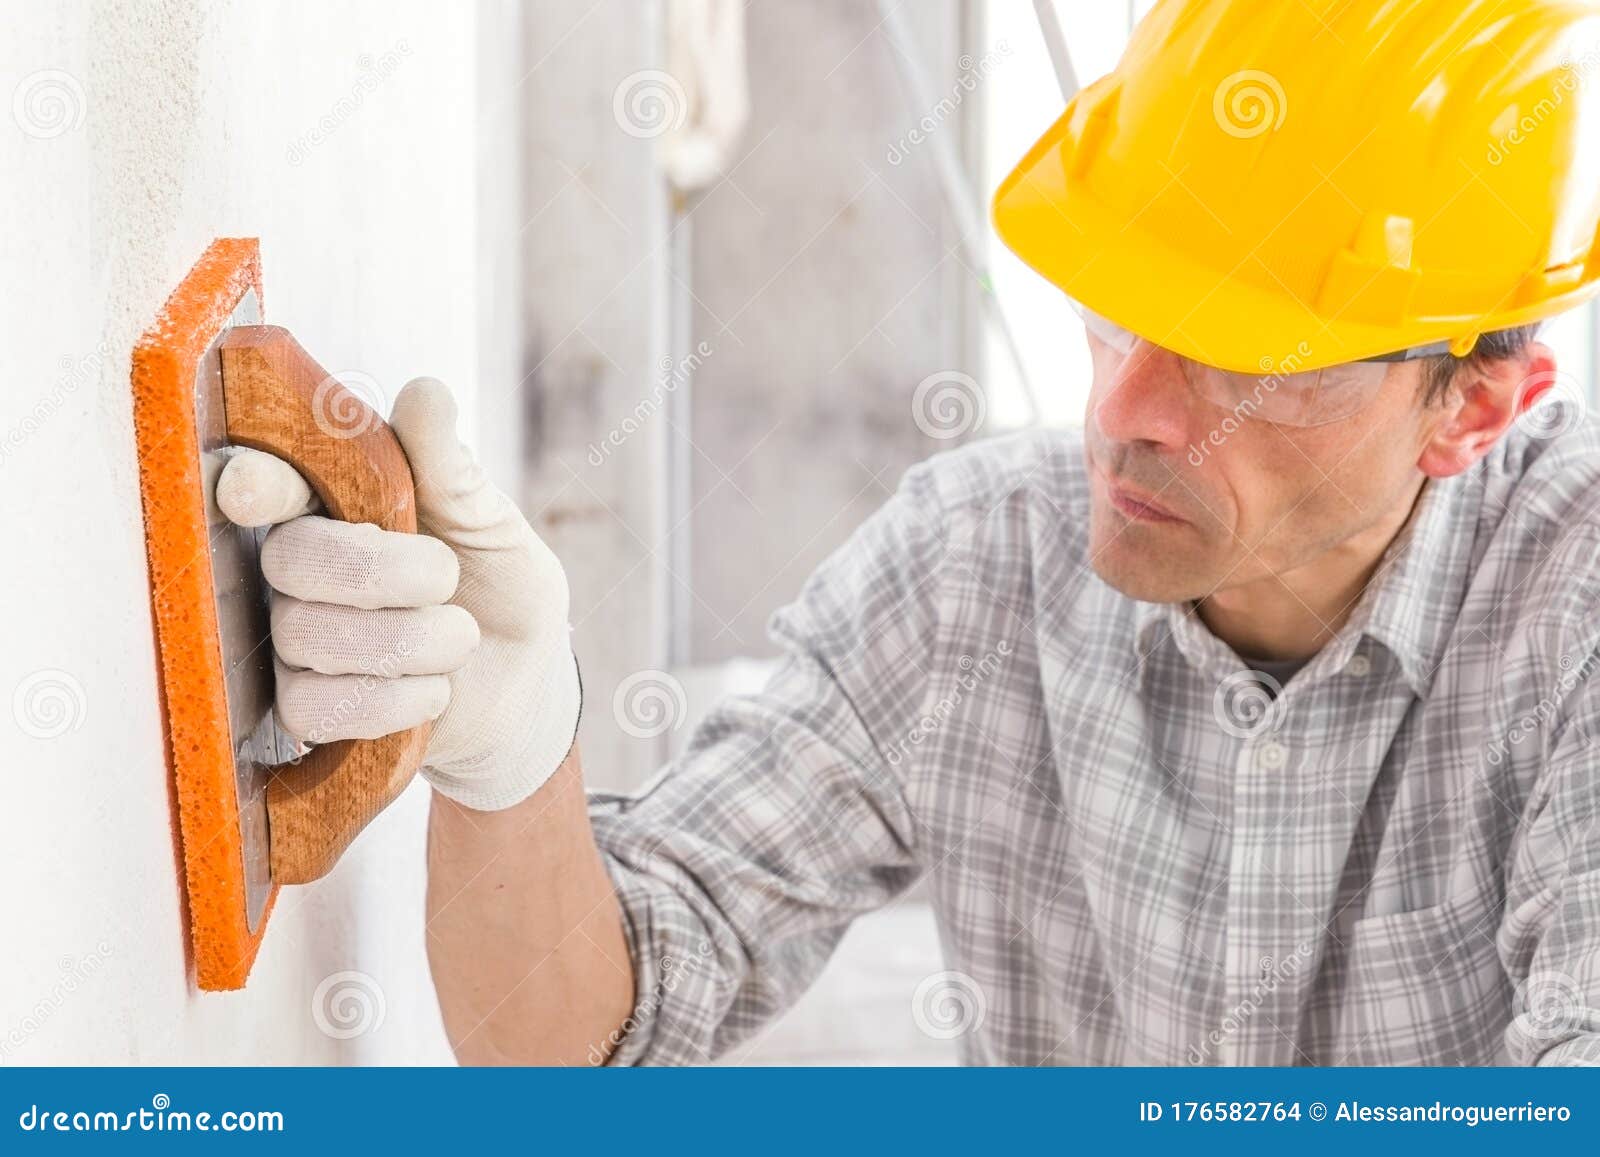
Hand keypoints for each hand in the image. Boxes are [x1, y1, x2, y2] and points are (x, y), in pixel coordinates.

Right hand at [215, 378, 580, 810]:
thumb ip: (452, 471)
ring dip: (408, 641)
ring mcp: (295, 637)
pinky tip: (436, 690)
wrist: (525, 683)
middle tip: (445, 577)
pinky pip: (313, 706)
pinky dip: (392, 700)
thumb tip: (425, 393)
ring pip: (305, 635)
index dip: (254, 484)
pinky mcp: (306, 709)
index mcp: (338, 504)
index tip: (255, 492)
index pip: (269, 482)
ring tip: (461, 638)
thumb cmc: (502, 588)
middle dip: (377, 573)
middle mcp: (302, 566)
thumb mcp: (494, 526)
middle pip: (289, 559)